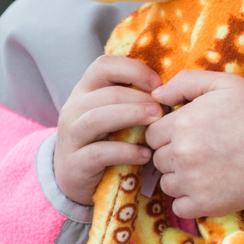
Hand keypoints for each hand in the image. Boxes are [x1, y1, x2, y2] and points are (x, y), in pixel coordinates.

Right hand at [53, 56, 161, 207]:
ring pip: (97, 118)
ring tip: (157, 122)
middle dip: (139, 97)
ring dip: (131, 116)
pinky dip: (125, 151)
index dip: (133, 70)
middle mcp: (74, 109)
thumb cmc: (108, 140)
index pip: (104, 65)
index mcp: (86, 91)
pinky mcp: (75, 164)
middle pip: (105, 93)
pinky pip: (99, 152)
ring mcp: (71, 136)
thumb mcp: (118, 114)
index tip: (159, 85)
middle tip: (164, 108)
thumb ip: (136, 98)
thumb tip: (172, 87)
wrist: (77, 178)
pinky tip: (146, 155)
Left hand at [146, 72, 243, 222]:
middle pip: (158, 159)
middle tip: (205, 151)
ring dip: (182, 178)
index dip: (170, 133)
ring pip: (167, 183)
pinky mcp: (203, 204)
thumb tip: (156, 95)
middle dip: (175, 155)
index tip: (193, 134)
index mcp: (181, 123)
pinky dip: (190, 200)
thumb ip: (186, 81)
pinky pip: (179, 206)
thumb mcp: (227, 84)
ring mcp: (191, 181)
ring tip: (210, 169)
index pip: (152, 134)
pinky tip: (211, 187)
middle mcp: (181, 153)